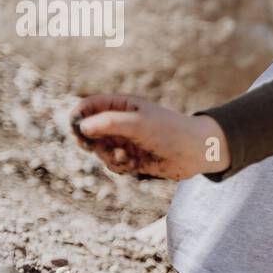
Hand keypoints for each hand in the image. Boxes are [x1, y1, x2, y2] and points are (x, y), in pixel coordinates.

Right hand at [70, 94, 230, 180]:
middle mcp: (121, 122)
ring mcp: (126, 141)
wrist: (196, 152)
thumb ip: (109, 123)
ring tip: (126, 157)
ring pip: (100, 150)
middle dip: (91, 141)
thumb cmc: (170, 131)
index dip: (79, 115)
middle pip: (90, 131)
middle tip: (92, 146)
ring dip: (109, 156)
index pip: (90, 106)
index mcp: (122, 106)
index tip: (75, 127)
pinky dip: (120, 166)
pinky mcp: (132, 158)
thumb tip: (82, 126)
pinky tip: (135, 165)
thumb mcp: (138, 123)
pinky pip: (114, 164)